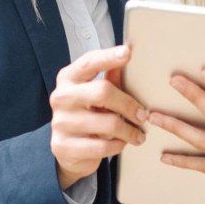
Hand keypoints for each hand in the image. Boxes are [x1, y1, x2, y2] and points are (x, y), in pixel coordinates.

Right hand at [50, 45, 147, 189]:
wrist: (67, 150)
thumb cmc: (85, 116)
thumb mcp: (94, 96)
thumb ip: (109, 79)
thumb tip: (126, 55)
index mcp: (68, 79)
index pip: (88, 63)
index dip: (108, 57)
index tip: (127, 52)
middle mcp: (62, 97)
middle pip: (103, 92)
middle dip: (129, 105)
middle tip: (143, 115)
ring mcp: (61, 122)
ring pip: (107, 123)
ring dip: (128, 131)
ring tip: (137, 135)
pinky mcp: (64, 146)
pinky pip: (102, 146)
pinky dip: (117, 145)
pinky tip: (120, 143)